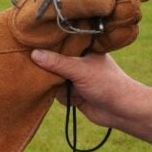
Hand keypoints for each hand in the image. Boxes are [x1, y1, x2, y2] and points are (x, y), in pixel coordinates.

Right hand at [30, 49, 151, 151]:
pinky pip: (58, 94)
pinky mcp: (75, 93)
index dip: (47, 43)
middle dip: (48, 68)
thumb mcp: (80, 70)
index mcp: (84, 47)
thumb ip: (57, 63)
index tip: (29, 42)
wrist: (122, 110)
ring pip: (53, 79)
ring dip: (57, 87)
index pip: (61, 41)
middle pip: (53, 61)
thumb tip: (34, 54)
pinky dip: (63, 98)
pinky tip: (74, 100)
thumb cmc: (108, 84)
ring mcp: (76, 77)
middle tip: (34, 68)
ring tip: (68, 89)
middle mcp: (79, 60)